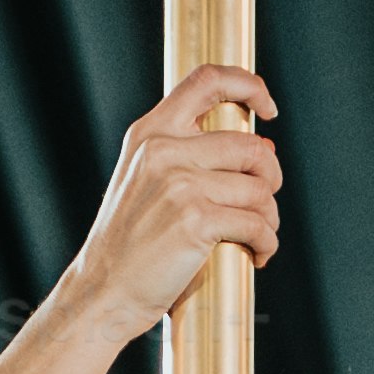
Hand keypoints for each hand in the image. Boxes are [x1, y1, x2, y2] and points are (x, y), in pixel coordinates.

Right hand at [63, 72, 281, 332]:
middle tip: (264, 206)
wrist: (102, 291)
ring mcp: (179, 184)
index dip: (248, 85)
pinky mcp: (195, 220)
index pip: (207, 81)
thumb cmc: (130, 246)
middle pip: (251, 146)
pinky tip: (257, 255)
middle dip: (270, 179)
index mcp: (150, 133)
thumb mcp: (145, 183)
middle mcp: (163, 151)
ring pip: (259, 189)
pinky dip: (266, 243)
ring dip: (269, 218)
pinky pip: (256, 224)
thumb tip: (263, 146)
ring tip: (257, 238)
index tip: (267, 108)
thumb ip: (190, 157)